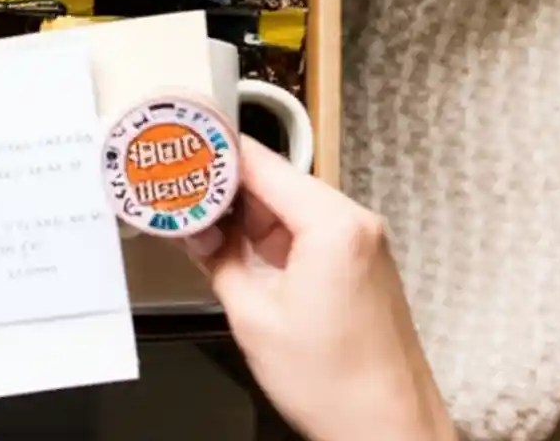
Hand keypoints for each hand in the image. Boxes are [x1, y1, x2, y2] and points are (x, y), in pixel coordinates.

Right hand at [183, 137, 454, 440]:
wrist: (388, 430)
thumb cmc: (337, 385)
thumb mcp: (253, 315)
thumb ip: (218, 259)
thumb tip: (193, 232)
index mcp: (332, 225)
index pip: (259, 163)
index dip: (211, 152)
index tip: (175, 147)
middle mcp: (353, 224)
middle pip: (273, 180)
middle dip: (220, 185)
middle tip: (171, 187)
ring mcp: (358, 244)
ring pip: (285, 207)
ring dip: (240, 213)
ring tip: (191, 215)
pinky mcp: (355, 265)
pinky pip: (301, 233)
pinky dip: (264, 235)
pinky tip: (228, 244)